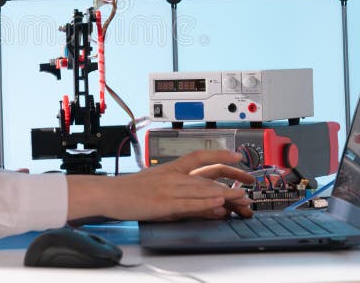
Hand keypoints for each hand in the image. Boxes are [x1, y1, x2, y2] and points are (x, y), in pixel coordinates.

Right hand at [66, 149, 254, 221]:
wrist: (110, 193)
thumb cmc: (131, 189)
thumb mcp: (156, 181)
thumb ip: (177, 185)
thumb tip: (195, 191)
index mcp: (170, 167)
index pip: (199, 156)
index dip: (220, 155)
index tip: (237, 156)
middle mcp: (173, 175)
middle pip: (207, 174)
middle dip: (231, 178)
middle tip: (249, 181)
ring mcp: (169, 189)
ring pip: (202, 188)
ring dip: (225, 192)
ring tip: (243, 195)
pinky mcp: (164, 204)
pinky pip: (189, 202)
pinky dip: (205, 202)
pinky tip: (219, 203)